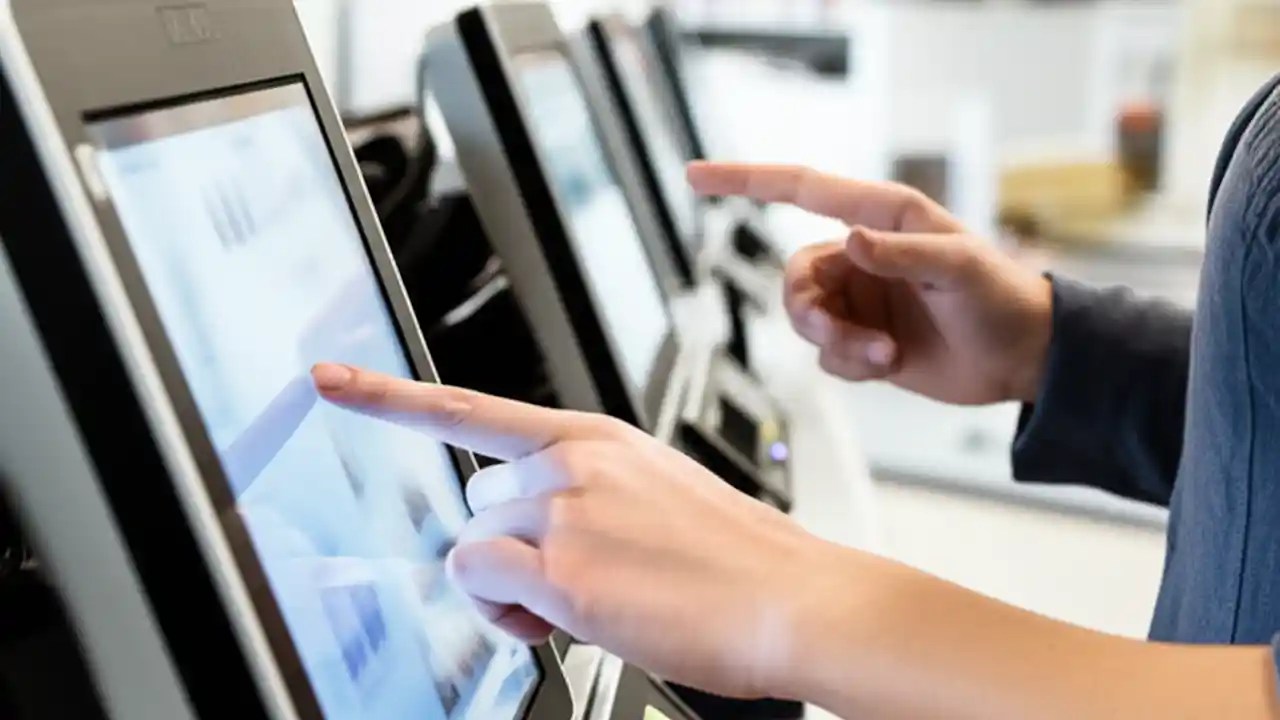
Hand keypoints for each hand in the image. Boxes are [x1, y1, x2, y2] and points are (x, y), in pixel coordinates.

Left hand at [312, 364, 852, 699]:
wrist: (789, 596)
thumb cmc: (735, 553)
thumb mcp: (656, 490)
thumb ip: (585, 491)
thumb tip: (531, 528)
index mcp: (594, 438)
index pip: (472, 408)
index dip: (388, 397)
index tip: (328, 380)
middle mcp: (571, 465)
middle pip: (473, 501)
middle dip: (504, 546)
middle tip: (559, 579)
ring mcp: (566, 514)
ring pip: (472, 546)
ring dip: (505, 586)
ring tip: (569, 605)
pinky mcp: (563, 572)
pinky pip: (483, 584)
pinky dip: (505, 613)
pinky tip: (559, 620)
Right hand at [688, 162, 1052, 404]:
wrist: (1022, 360)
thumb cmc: (1002, 299)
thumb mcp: (960, 269)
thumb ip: (903, 254)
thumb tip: (849, 242)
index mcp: (881, 218)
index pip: (801, 189)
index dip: (745, 180)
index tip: (694, 176)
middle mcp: (861, 254)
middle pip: (794, 277)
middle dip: (810, 314)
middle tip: (843, 339)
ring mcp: (859, 300)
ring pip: (805, 321)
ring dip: (837, 345)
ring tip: (884, 357)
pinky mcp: (862, 341)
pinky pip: (826, 356)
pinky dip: (851, 365)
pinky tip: (892, 363)